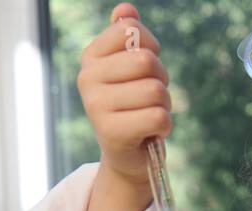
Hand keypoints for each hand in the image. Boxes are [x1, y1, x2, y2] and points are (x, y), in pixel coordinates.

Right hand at [79, 3, 170, 186]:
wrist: (128, 154)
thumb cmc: (133, 105)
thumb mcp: (130, 68)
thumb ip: (128, 36)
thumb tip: (126, 8)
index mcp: (91, 57)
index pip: (130, 29)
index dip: (151, 46)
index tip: (145, 67)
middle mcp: (87, 79)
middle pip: (146, 61)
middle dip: (161, 79)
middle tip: (152, 96)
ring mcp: (96, 106)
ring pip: (155, 90)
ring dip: (164, 104)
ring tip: (149, 114)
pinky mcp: (111, 132)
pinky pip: (157, 116)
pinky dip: (164, 124)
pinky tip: (151, 131)